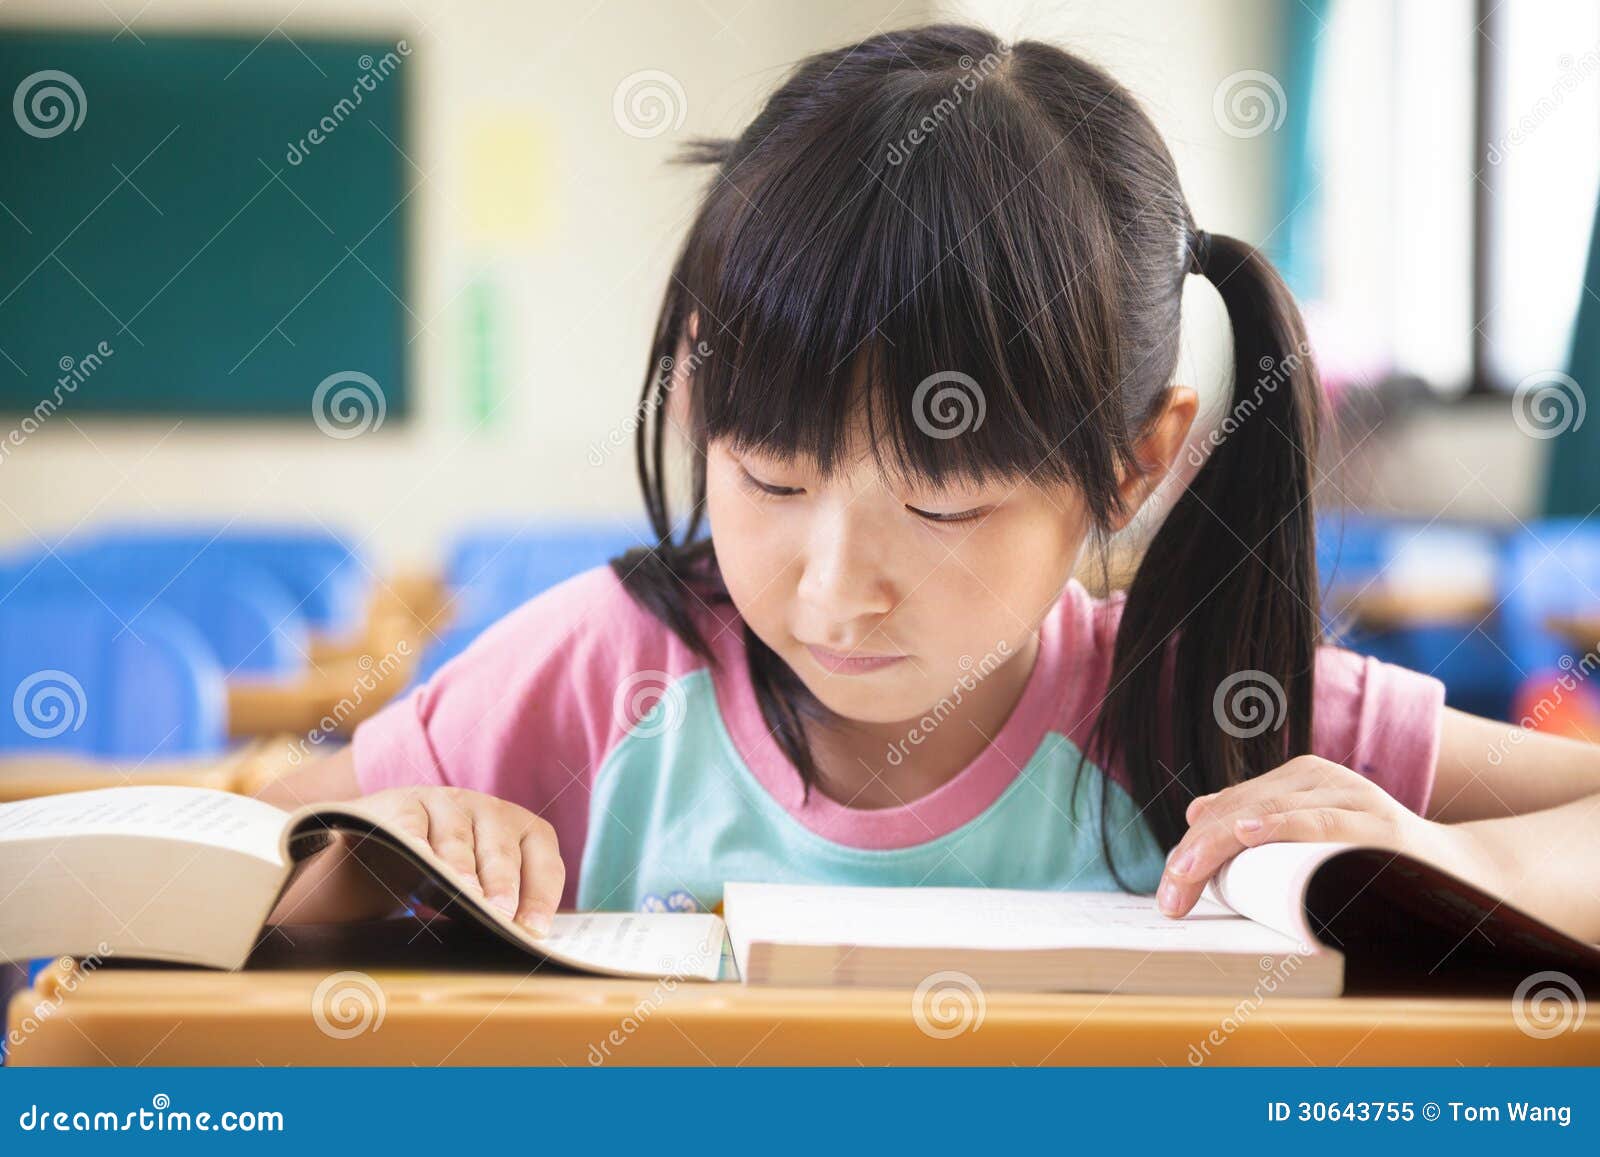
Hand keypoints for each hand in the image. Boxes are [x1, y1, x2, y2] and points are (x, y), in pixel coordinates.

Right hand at [360, 785, 563, 933]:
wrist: (389, 840)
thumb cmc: (449, 871)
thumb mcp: (481, 883)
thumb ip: (503, 908)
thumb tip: (523, 943)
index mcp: (522, 830)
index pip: (542, 860)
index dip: (541, 895)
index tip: (534, 931)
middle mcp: (489, 810)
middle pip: (501, 850)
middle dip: (503, 884)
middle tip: (501, 914)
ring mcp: (448, 803)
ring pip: (458, 838)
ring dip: (462, 868)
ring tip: (466, 896)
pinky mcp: (407, 804)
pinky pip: (413, 823)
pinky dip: (416, 841)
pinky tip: (420, 859)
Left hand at [1155, 754, 1470, 917]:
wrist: (1463, 875)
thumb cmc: (1375, 861)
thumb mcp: (1310, 834)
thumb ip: (1262, 820)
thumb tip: (1196, 814)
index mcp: (1298, 778)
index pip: (1228, 809)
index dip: (1191, 848)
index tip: (1167, 892)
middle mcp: (1319, 778)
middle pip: (1237, 812)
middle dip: (1195, 856)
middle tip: (1168, 898)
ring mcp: (1348, 796)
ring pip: (1264, 814)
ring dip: (1218, 848)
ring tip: (1185, 873)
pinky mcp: (1374, 822)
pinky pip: (1318, 820)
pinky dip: (1279, 825)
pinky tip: (1245, 834)